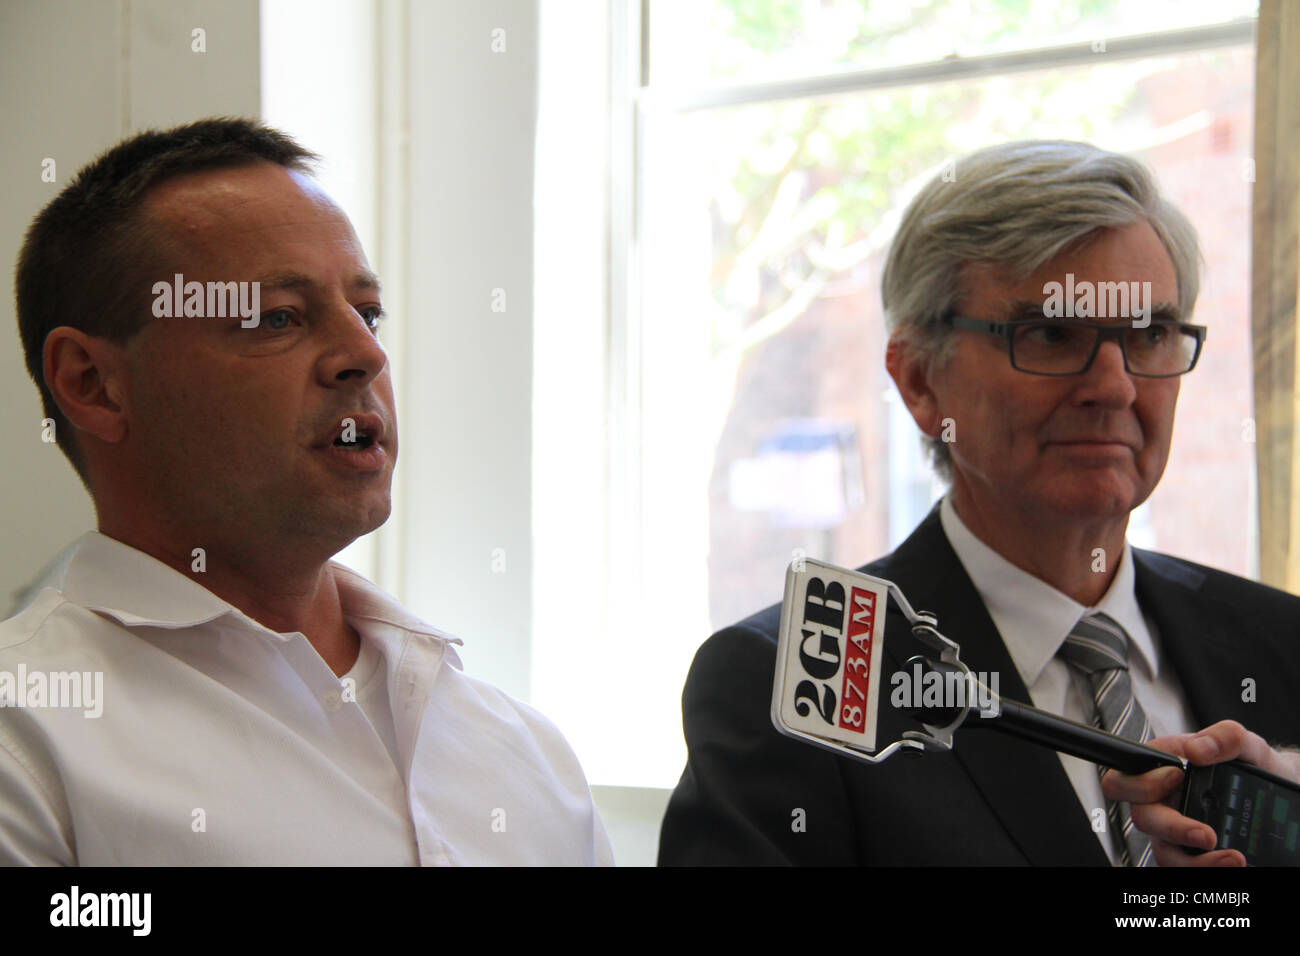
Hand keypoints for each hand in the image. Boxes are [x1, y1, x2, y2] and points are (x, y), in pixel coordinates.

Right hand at [1101, 720, 1299, 866]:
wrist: (1282, 789)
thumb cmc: (1253, 763)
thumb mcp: (1245, 743)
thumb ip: (1223, 736)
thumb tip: (1196, 750)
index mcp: (1161, 768)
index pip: (1122, 778)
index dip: (1140, 783)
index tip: (1178, 778)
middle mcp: (1162, 800)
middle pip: (1142, 819)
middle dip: (1173, 829)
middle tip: (1208, 834)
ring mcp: (1175, 829)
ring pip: (1164, 852)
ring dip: (1196, 861)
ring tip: (1232, 858)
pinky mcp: (1192, 853)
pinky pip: (1186, 868)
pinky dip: (1208, 869)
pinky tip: (1233, 861)